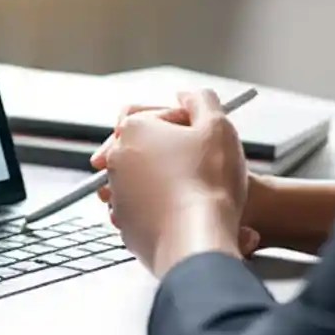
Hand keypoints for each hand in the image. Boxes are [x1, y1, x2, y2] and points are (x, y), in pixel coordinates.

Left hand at [89, 90, 250, 275]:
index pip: (153, 115)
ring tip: (196, 189)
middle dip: (169, 152)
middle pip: (144, 147)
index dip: (181, 121)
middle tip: (197, 162)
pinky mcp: (126, 226)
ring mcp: (118, 195)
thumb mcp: (217, 126)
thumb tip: (187, 95)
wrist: (197, 239)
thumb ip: (202, 101)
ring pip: (143, 180)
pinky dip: (163, 209)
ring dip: (166, 181)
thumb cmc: (209, 181)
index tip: (200, 135)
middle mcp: (116, 161)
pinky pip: (145, 210)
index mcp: (132, 130)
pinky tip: (188, 212)